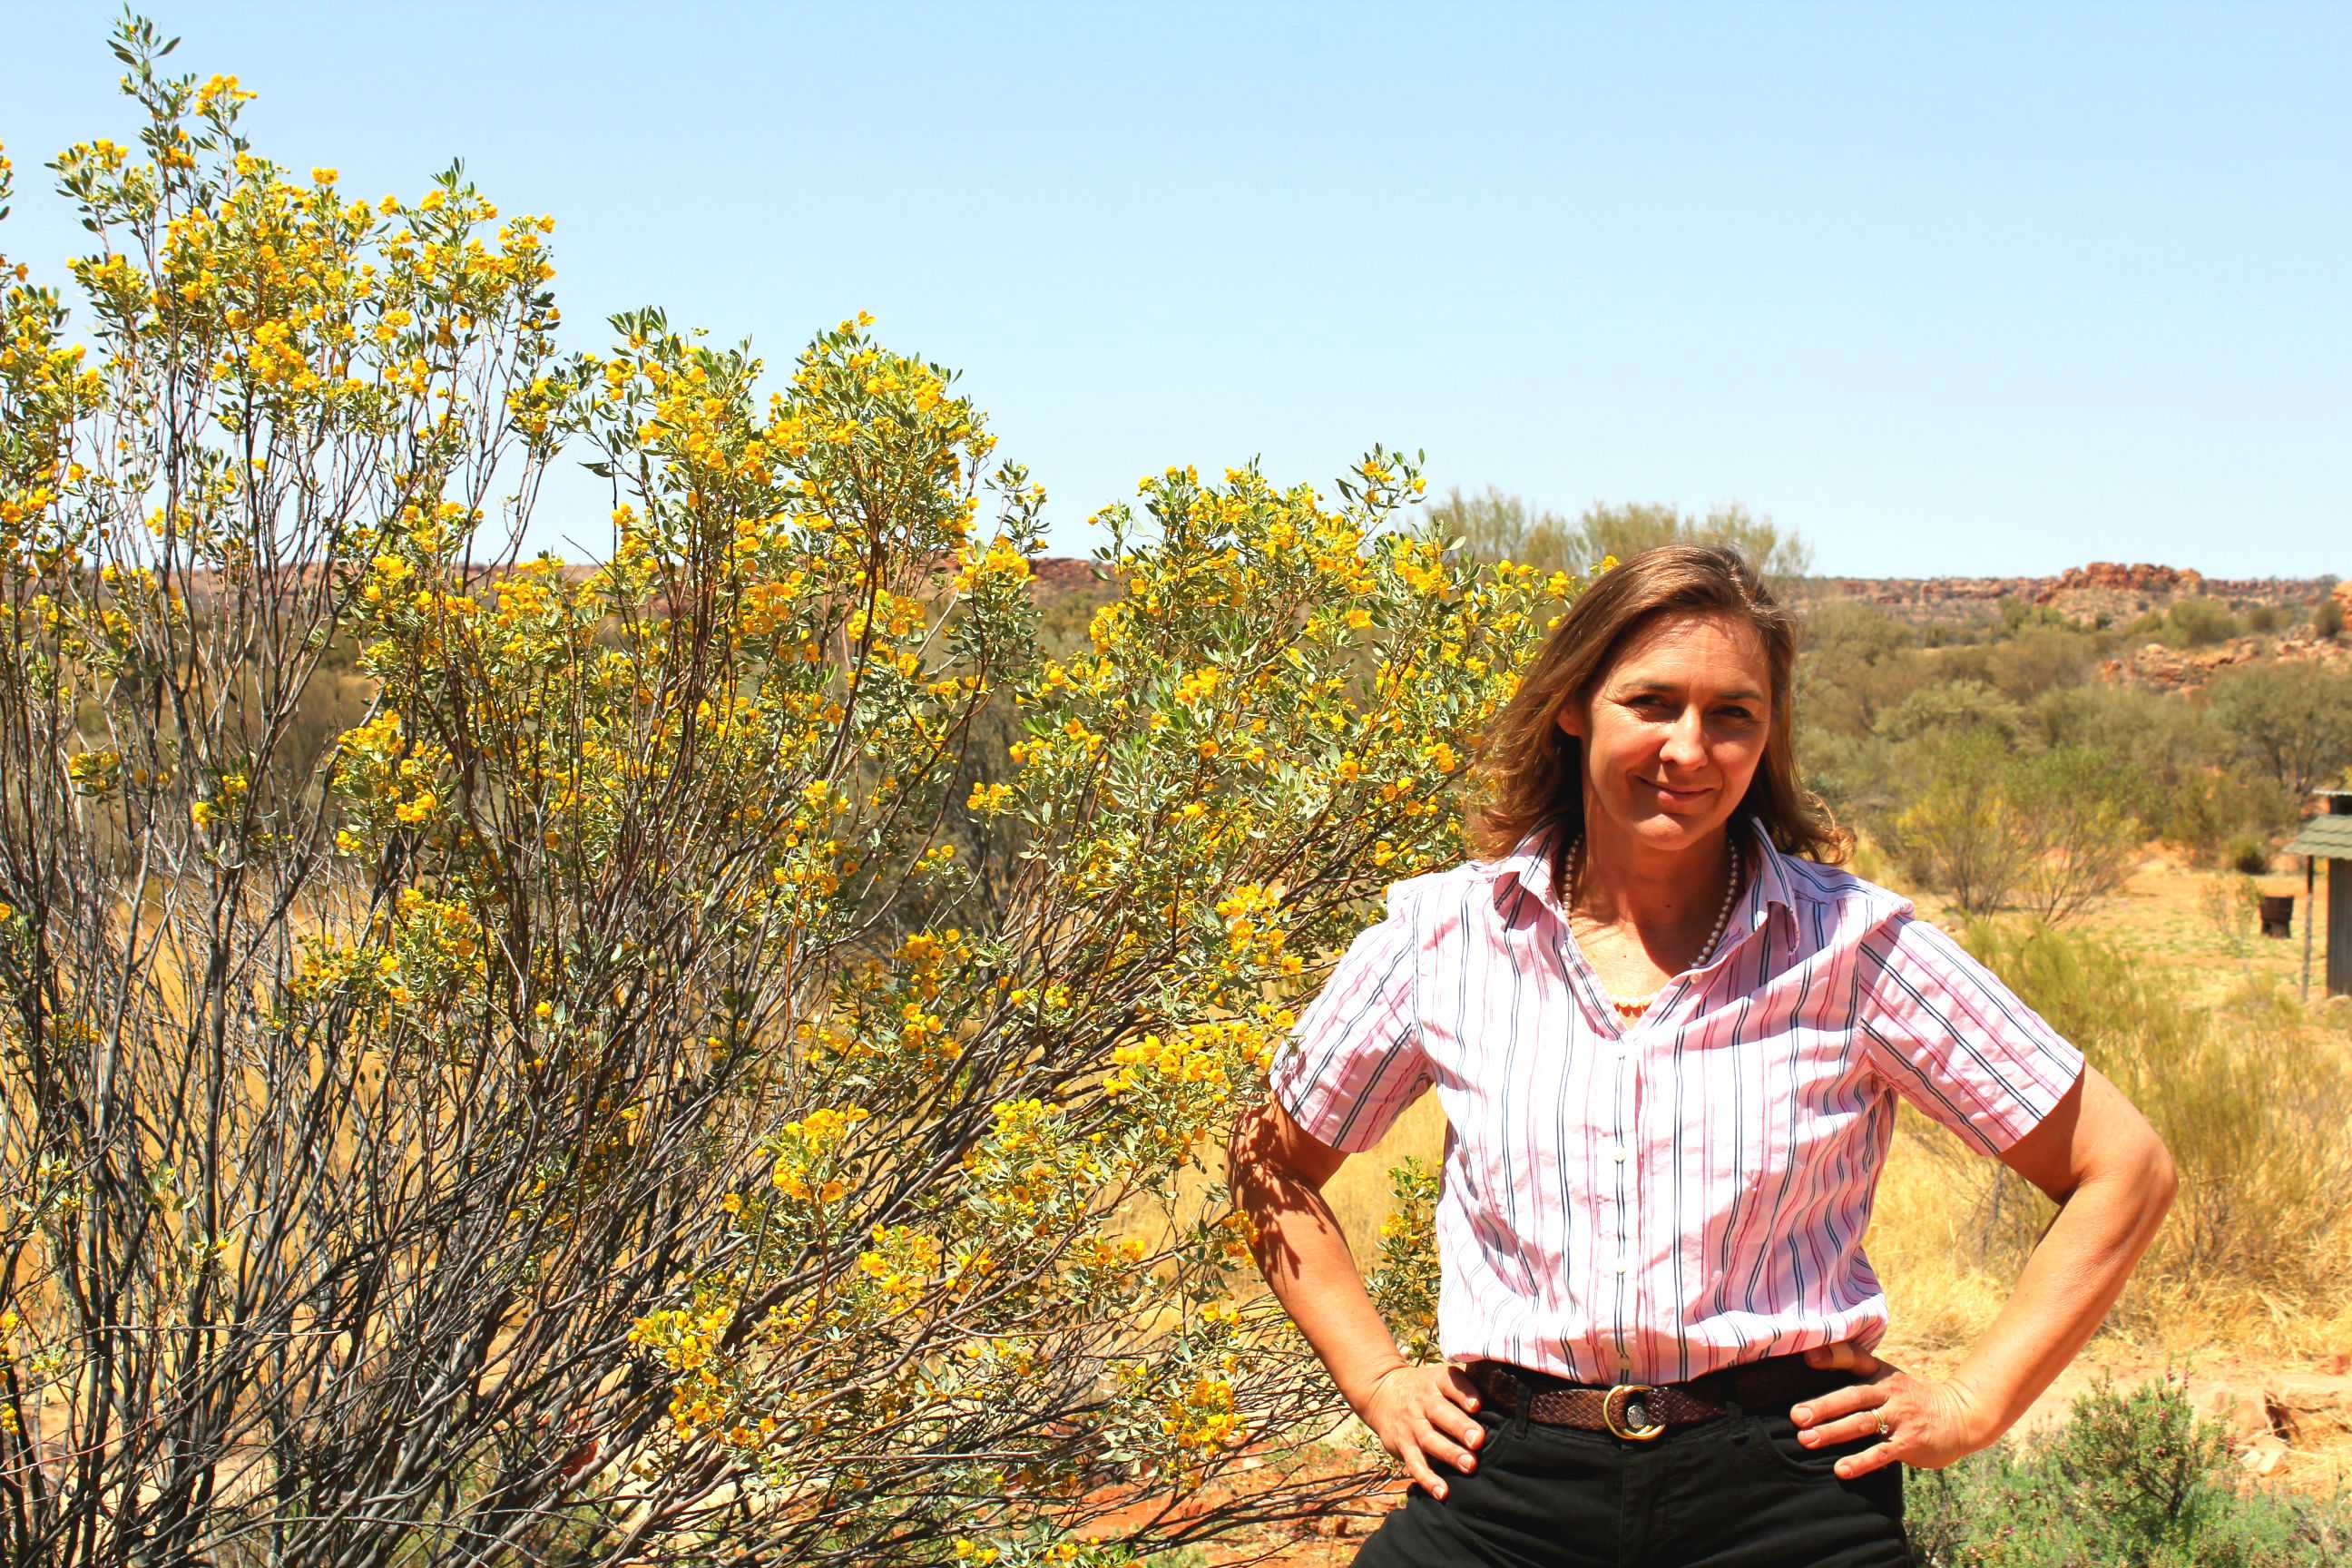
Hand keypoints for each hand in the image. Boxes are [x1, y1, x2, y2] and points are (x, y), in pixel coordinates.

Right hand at [1358, 1360, 1487, 1499]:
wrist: (1381, 1391)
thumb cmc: (1426, 1388)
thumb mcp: (1441, 1377)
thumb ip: (1468, 1385)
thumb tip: (1504, 1392)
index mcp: (1436, 1382)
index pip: (1450, 1384)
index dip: (1464, 1394)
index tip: (1478, 1405)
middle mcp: (1422, 1403)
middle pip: (1440, 1413)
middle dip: (1459, 1427)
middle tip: (1478, 1440)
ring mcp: (1411, 1425)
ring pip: (1429, 1440)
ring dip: (1449, 1454)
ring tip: (1469, 1466)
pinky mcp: (1403, 1446)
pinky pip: (1415, 1464)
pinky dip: (1428, 1479)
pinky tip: (1443, 1492)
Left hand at [1788, 1340, 1999, 1479]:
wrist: (1960, 1417)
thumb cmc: (1912, 1398)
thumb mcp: (1887, 1378)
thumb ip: (1855, 1369)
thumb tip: (1811, 1358)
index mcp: (1882, 1375)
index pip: (1856, 1360)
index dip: (1833, 1356)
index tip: (1808, 1357)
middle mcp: (1890, 1393)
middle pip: (1853, 1397)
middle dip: (1823, 1406)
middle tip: (1797, 1416)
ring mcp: (1901, 1417)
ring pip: (1863, 1424)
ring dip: (1834, 1432)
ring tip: (1807, 1440)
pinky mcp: (1911, 1442)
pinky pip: (1882, 1452)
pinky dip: (1861, 1461)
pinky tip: (1841, 1469)